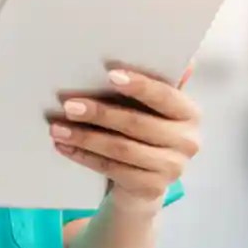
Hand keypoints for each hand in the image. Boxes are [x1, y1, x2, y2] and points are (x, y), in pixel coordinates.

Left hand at [50, 62, 200, 211]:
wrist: (144, 182)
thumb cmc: (144, 131)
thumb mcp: (151, 108)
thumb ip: (157, 82)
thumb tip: (181, 58)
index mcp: (190, 114)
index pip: (165, 96)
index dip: (139, 86)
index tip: (110, 75)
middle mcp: (188, 142)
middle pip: (138, 124)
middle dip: (100, 114)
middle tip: (69, 106)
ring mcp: (172, 169)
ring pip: (122, 149)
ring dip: (85, 137)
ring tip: (57, 128)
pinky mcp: (151, 189)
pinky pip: (112, 169)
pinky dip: (85, 157)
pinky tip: (65, 147)